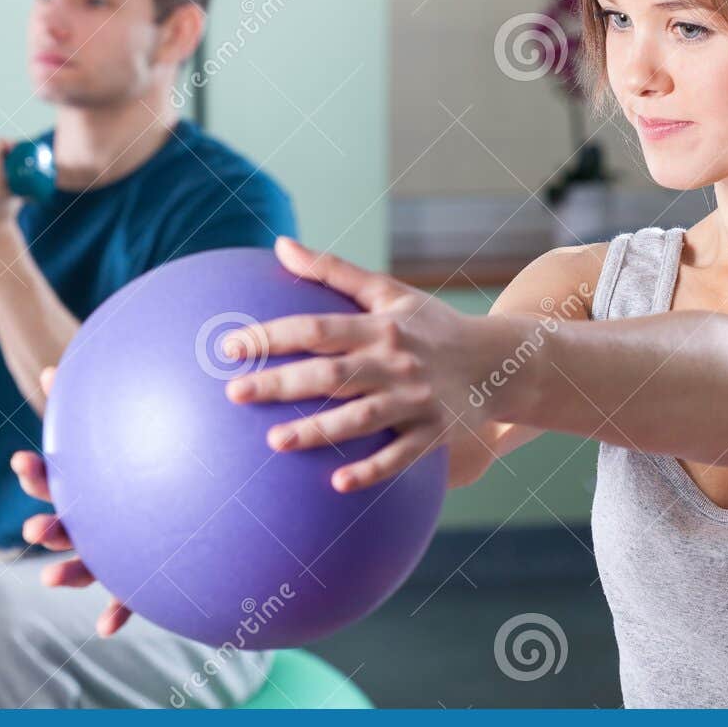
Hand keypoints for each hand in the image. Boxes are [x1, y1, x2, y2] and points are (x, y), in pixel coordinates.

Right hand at [13, 366, 130, 636]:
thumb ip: (89, 409)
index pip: (54, 479)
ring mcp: (109, 555)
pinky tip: (104, 628)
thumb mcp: (122, 437)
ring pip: (84, 566)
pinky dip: (113, 613)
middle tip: (37, 528)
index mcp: (86, 490)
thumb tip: (53, 368)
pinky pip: (124, 598)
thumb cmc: (142, 466)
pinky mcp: (134, 580)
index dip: (37, 472)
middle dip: (47, 527)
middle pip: (62, 526)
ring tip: (51, 578)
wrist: (184, 516)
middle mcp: (91, 525)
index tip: (22, 460)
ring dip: (66, 573)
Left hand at [221, 236, 521, 492]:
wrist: (497, 361)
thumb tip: (280, 244)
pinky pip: (400, 456)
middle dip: (281, 384)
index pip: (317, 329)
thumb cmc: (431, 325)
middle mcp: (395, 362)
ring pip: (360, 418)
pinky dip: (372, 469)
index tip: (229, 348)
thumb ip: (332, 271)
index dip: (272, 337)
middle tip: (234, 394)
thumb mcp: (388, 291)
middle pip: (330, 375)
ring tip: (273, 441)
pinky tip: (338, 483)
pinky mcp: (432, 433)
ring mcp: (414, 400)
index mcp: (379, 327)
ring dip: (317, 430)